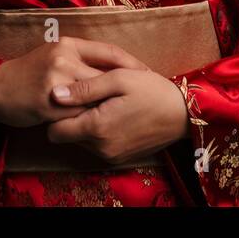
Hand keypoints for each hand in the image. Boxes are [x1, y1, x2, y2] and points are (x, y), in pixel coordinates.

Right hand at [0, 36, 141, 127]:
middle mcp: (65, 58)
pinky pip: (79, 114)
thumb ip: (81, 60)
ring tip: (128, 115)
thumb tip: (113, 69)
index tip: (148, 75)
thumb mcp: (55, 56)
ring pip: (95, 97)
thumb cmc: (29, 73)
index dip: (132, 64)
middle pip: (107, 76)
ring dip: (109, 108)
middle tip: (146, 99)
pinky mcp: (49, 102)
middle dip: (127, 90)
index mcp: (69, 44)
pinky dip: (91, 120)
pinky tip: (102, 126)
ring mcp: (57, 80)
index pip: (110, 51)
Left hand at [46, 67, 190, 165]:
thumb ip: (84, 87)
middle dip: (69, 118)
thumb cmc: (152, 90)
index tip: (68, 97)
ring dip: (84, 124)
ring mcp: (110, 156)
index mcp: (97, 127)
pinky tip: (112, 114)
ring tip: (102, 103)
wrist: (184, 113)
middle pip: (65, 137)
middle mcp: (101, 148)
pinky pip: (95, 146)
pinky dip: (97, 132)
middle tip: (86, 97)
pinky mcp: (119, 158)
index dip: (56, 113)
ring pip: (79, 142)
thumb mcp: (119, 78)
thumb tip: (54, 93)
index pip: (54, 131)